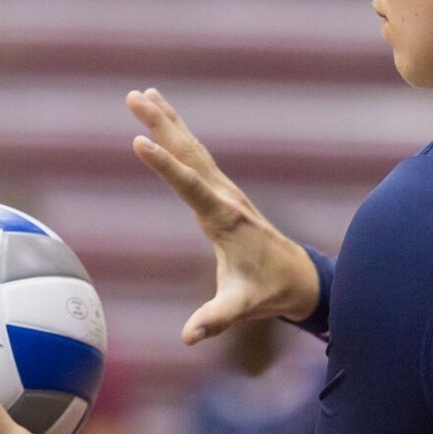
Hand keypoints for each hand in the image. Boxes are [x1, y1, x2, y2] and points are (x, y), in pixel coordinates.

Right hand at [127, 87, 320, 344]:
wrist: (298, 277)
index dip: (163, 164)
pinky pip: (196, 156)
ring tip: (142, 95)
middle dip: (161, 124)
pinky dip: (179, 135)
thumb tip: (188, 338)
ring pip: (192, 148)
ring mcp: (224, 190)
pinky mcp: (222, 192)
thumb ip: (215, 320)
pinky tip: (165, 121)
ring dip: (167, 121)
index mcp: (224, 218)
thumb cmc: (267, 291)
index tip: (138, 141)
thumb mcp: (241, 308)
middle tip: (134, 97)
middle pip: (189, 153)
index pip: (188, 185)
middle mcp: (224, 196)